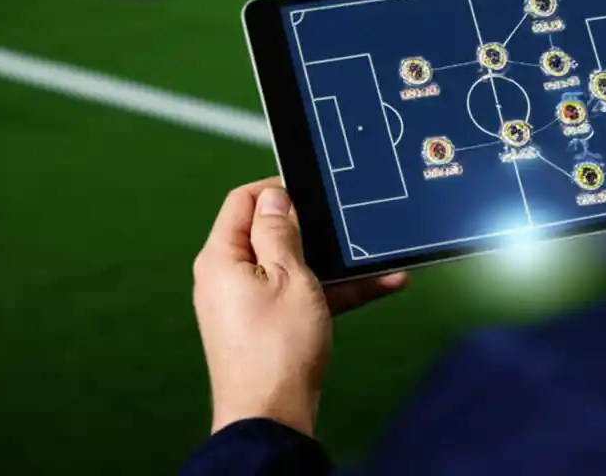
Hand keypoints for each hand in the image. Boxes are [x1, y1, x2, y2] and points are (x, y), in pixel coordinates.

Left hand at [193, 177, 407, 435]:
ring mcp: (247, 302)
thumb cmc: (278, 346)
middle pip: (271, 233)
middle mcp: (228, 276)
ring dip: (335, 262)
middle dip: (314, 226)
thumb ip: (280, 231)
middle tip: (349, 220)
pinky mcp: (267, 325)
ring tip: (378, 255)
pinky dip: (334, 290)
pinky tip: (382, 284)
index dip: (278, 188)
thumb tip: (274, 195)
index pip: (243, 201)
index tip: (315, 188)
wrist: (272, 417)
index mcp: (223, 257)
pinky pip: (302, 295)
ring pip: (294, 267)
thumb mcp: (289, 276)